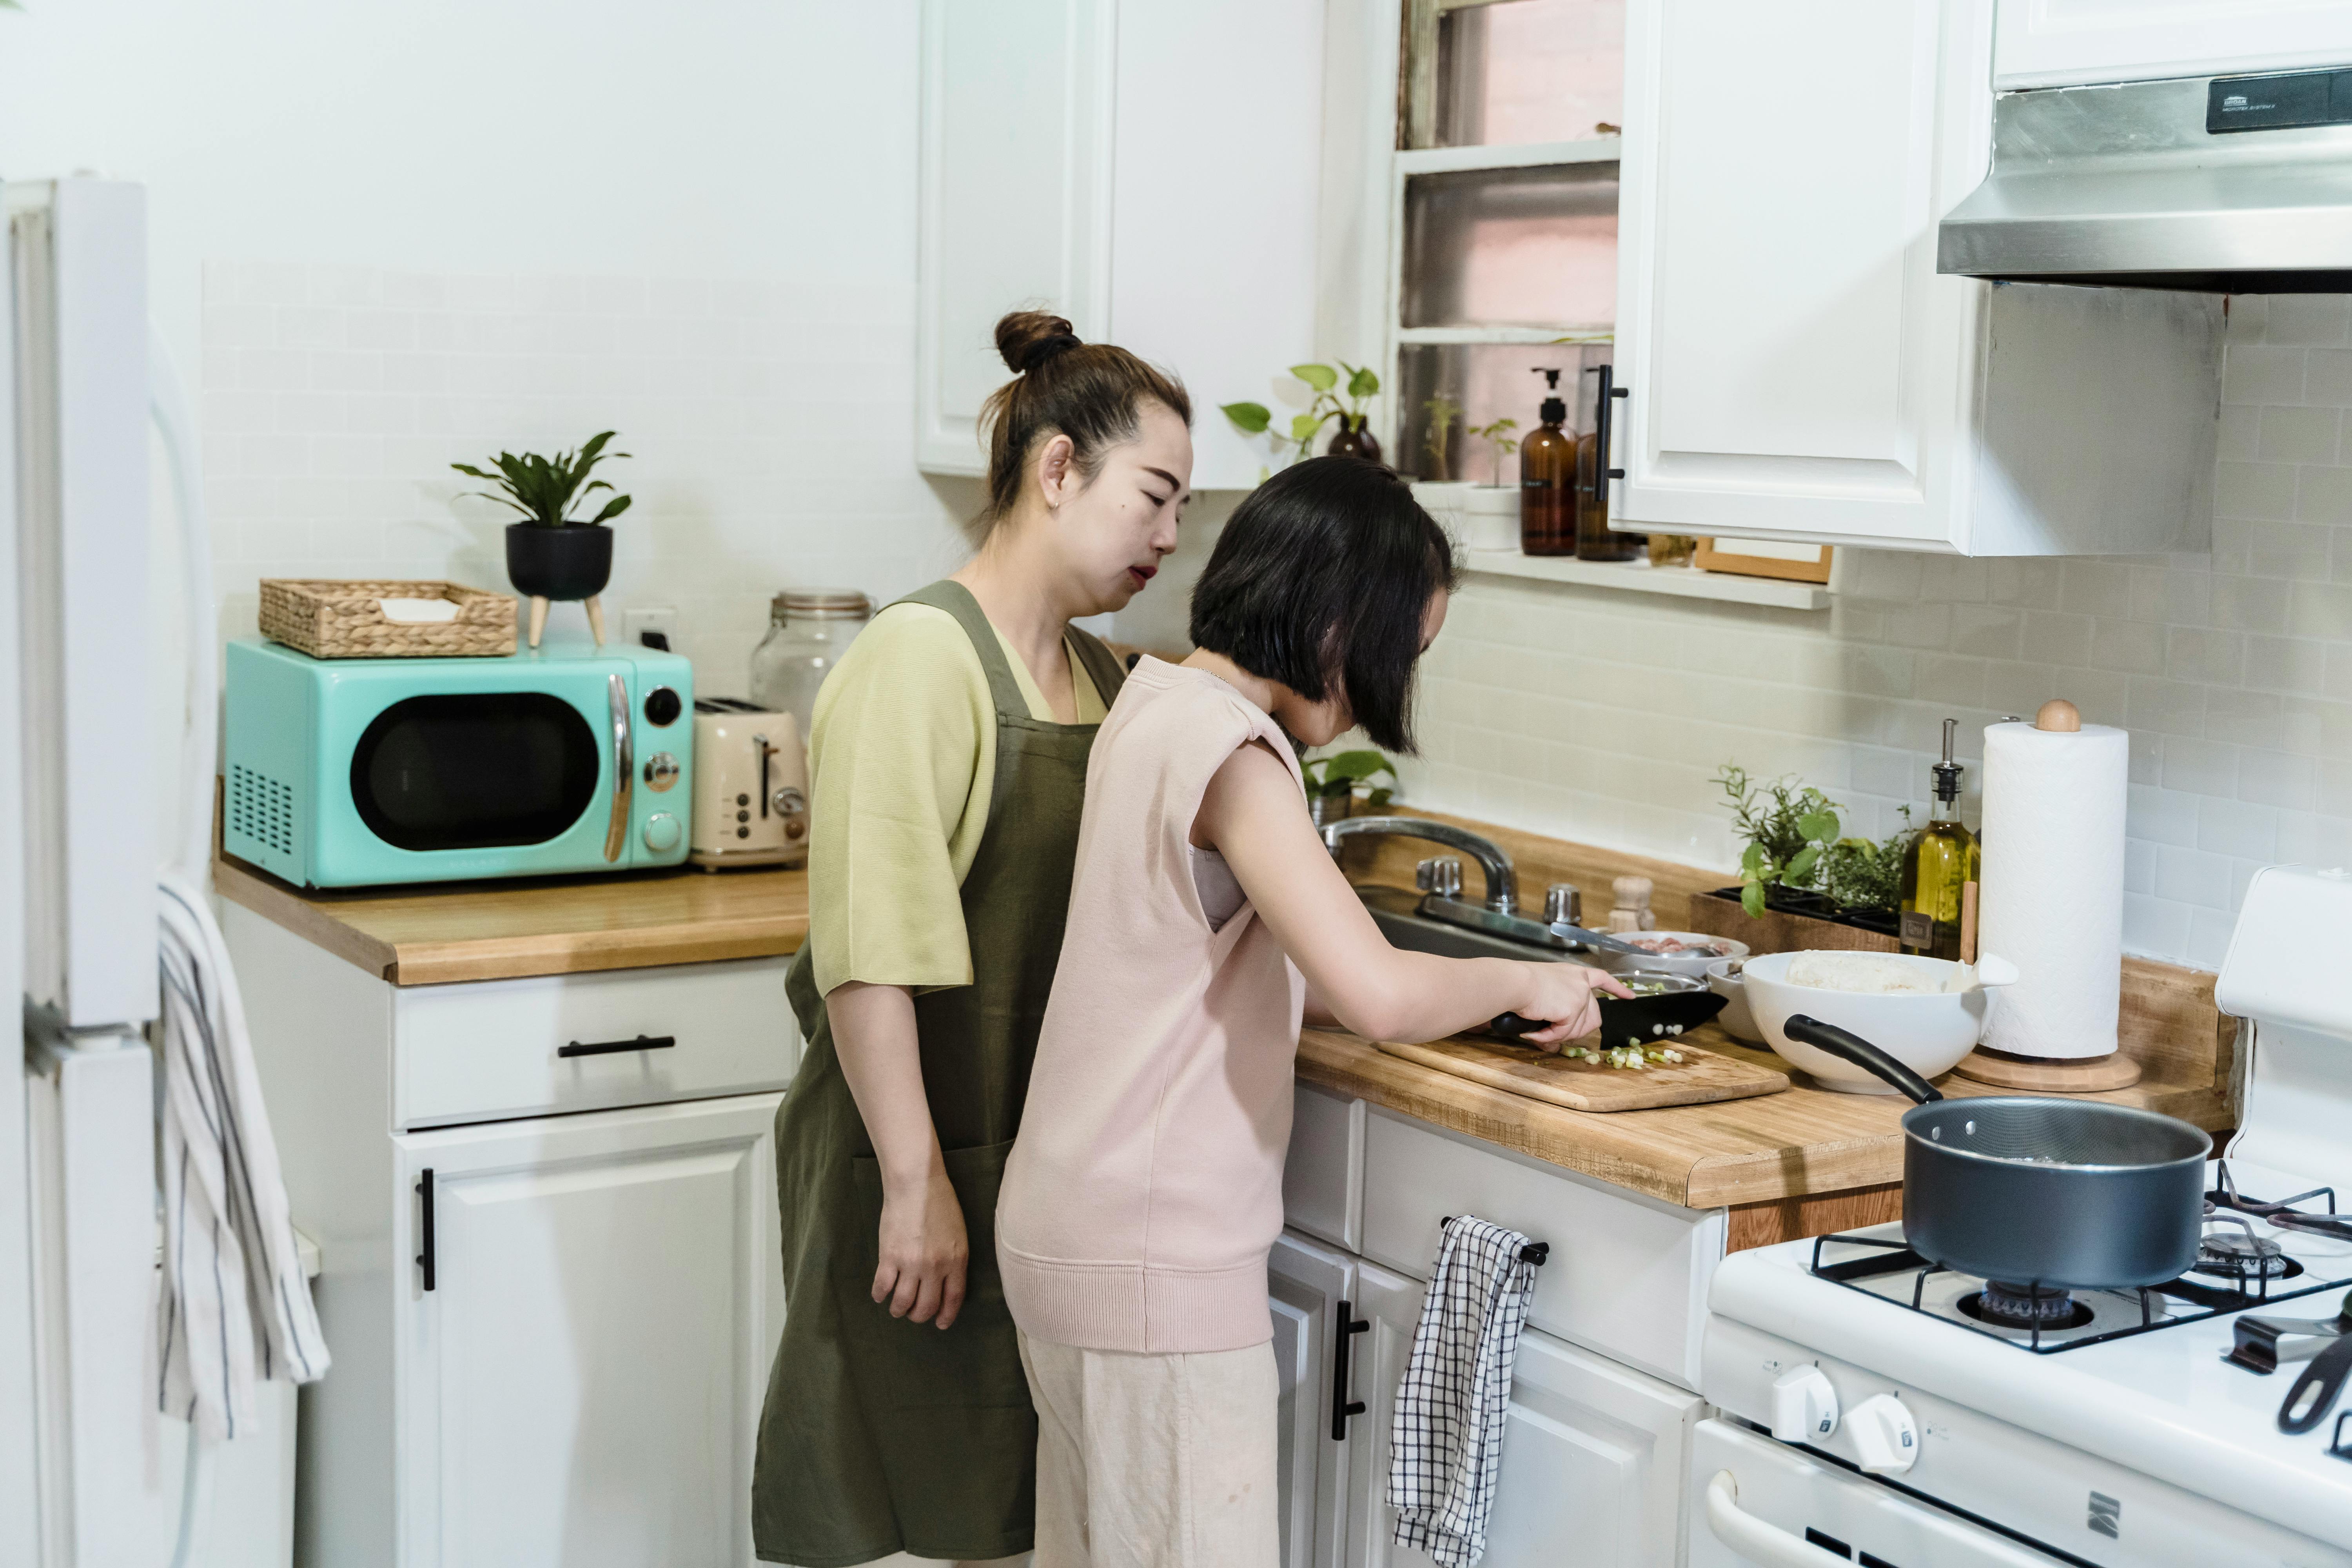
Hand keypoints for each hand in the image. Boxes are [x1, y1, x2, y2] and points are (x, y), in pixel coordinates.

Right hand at [873, 1161, 968, 1328]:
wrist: (916, 1184)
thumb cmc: (940, 1203)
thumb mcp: (959, 1234)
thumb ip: (954, 1260)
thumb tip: (946, 1283)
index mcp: (956, 1260)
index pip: (953, 1299)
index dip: (946, 1316)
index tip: (940, 1324)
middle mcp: (935, 1267)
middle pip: (926, 1306)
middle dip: (919, 1316)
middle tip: (914, 1314)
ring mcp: (911, 1263)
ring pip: (902, 1302)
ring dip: (899, 1310)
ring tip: (897, 1308)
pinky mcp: (889, 1256)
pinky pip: (882, 1287)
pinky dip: (880, 1295)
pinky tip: (880, 1295)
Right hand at [1513, 963, 1631, 1047]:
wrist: (1514, 983)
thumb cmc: (1519, 983)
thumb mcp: (1544, 991)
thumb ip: (1556, 1010)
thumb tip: (1553, 1040)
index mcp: (1574, 973)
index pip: (1602, 978)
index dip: (1616, 989)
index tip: (1629, 996)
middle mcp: (1581, 983)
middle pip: (1593, 1017)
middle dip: (1575, 1030)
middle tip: (1553, 1033)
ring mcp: (1580, 996)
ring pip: (1577, 1030)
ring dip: (1557, 1034)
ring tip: (1537, 1029)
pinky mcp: (1574, 1009)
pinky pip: (1564, 1033)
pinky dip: (1548, 1036)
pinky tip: (1535, 1031)